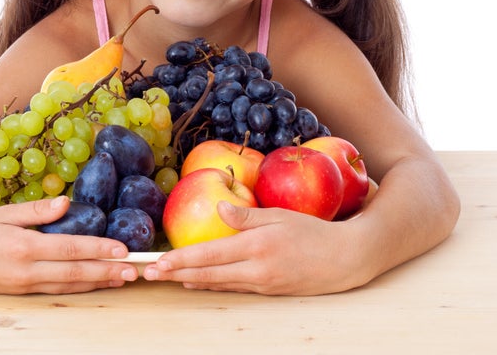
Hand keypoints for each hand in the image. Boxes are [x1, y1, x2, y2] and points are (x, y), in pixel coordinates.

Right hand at [0, 196, 139, 293]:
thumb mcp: (2, 214)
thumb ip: (35, 211)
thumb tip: (66, 203)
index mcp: (23, 246)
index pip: (69, 249)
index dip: (98, 249)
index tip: (122, 248)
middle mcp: (26, 269)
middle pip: (75, 272)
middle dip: (107, 271)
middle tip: (134, 270)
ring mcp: (23, 285)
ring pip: (68, 286)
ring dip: (98, 283)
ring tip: (122, 279)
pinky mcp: (20, 293)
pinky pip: (55, 291)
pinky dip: (78, 289)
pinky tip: (94, 284)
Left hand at [143, 202, 368, 294]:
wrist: (346, 260)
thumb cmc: (314, 232)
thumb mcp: (280, 215)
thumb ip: (247, 215)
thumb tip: (218, 204)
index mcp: (257, 246)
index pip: (210, 254)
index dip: (181, 259)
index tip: (159, 261)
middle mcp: (256, 269)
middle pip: (208, 274)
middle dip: (176, 273)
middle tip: (151, 274)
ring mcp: (262, 285)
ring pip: (219, 284)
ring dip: (191, 281)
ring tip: (168, 278)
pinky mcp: (269, 292)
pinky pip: (235, 288)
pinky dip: (214, 285)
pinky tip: (200, 282)